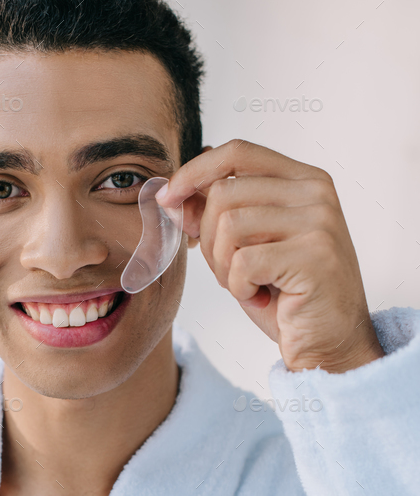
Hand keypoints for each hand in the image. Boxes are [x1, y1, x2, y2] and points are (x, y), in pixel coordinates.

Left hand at [156, 139, 384, 372]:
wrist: (328, 342)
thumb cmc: (287, 296)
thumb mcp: (249, 245)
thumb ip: (221, 213)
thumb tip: (173, 194)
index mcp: (304, 180)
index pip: (238, 152)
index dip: (194, 172)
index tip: (168, 198)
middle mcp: (316, 193)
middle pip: (225, 193)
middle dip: (208, 238)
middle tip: (226, 271)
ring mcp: (319, 222)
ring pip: (229, 225)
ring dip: (223, 265)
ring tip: (246, 285)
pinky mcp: (314, 256)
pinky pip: (243, 262)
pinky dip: (239, 287)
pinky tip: (260, 298)